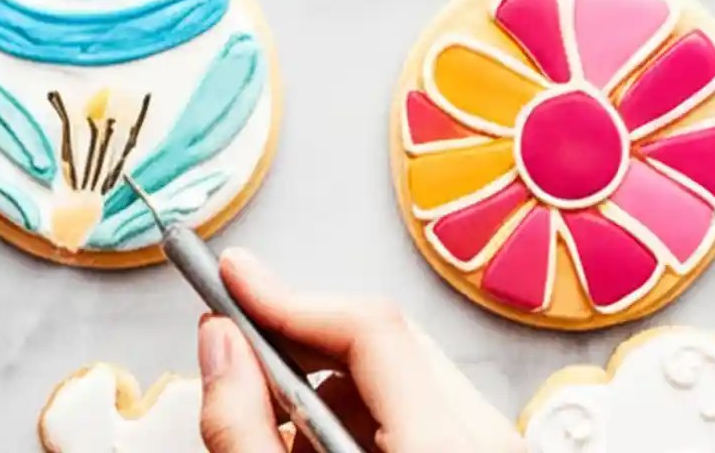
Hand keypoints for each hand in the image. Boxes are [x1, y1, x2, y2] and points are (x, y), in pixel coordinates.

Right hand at [196, 249, 524, 452]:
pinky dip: (360, 420)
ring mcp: (493, 447)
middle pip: (384, 340)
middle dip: (302, 348)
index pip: (369, 327)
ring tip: (284, 445)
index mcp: (446, 448)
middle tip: (240, 361)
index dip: (288, 297)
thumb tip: (221, 346)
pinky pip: (418, 407)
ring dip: (329, 393)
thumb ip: (243, 430)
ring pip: (398, 373)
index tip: (231, 278)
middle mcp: (486, 439)